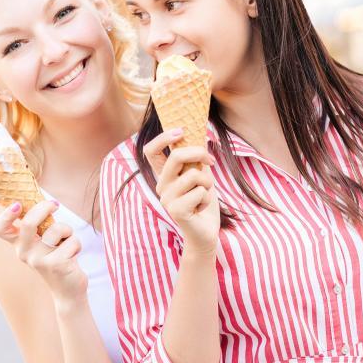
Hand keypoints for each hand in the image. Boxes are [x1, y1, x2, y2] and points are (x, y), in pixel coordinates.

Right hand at [0, 200, 87, 304]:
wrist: (67, 290)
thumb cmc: (57, 258)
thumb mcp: (45, 241)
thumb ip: (40, 225)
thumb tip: (44, 200)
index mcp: (19, 244)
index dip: (5, 214)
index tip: (18, 204)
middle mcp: (24, 253)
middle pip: (28, 223)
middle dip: (44, 207)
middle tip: (55, 205)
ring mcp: (39, 260)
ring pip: (56, 229)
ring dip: (67, 230)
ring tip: (67, 241)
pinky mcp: (56, 265)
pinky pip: (72, 241)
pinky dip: (76, 244)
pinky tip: (73, 256)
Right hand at [143, 129, 219, 252]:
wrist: (205, 232)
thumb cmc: (202, 203)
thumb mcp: (200, 176)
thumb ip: (196, 159)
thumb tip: (202, 135)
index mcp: (164, 176)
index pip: (151, 151)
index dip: (162, 137)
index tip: (181, 130)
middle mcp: (161, 186)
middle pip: (176, 156)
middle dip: (199, 153)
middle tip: (211, 160)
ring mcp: (166, 199)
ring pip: (194, 175)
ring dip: (208, 183)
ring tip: (204, 195)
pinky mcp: (176, 211)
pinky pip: (199, 192)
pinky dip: (207, 198)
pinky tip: (201, 208)